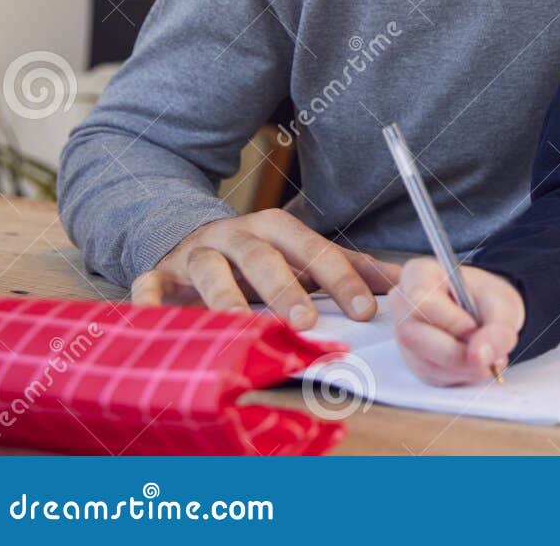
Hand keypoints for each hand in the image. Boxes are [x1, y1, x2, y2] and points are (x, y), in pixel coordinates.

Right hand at [130, 210, 400, 328]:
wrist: (186, 238)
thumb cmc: (259, 259)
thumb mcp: (303, 257)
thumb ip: (350, 269)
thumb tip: (409, 280)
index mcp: (278, 229)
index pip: (316, 251)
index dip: (342, 279)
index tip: (365, 310)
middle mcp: (236, 236)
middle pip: (264, 257)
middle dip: (286, 288)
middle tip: (307, 320)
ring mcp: (195, 254)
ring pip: (210, 271)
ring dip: (226, 299)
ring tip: (242, 329)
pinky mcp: (159, 275)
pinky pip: (150, 287)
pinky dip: (151, 303)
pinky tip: (155, 317)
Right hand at [389, 258, 523, 386]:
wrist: (487, 312)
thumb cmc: (487, 299)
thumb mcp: (503, 305)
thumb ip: (498, 328)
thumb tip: (481, 355)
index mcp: (418, 275)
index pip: (421, 300)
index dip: (450, 321)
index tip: (475, 329)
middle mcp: (403, 305)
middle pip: (415, 336)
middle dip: (457, 353)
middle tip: (489, 354)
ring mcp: (403, 334)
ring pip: (423, 362)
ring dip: (462, 368)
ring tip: (488, 357)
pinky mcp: (412, 360)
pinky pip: (431, 376)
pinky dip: (459, 376)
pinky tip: (474, 363)